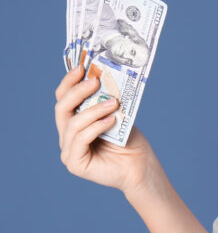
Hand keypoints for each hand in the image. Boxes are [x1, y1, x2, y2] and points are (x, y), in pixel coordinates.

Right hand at [54, 63, 157, 195]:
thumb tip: (102, 76)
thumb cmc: (129, 140)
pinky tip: (111, 121)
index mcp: (75, 121)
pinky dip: (95, 127)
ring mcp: (69, 150)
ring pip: (72, 124)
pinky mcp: (75, 164)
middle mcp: (68, 136)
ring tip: (113, 104)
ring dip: (93, 110)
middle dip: (77, 92)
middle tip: (95, 81)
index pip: (63, 98)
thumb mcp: (117, 114)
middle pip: (61, 109)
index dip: (69, 82)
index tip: (82, 67)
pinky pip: (80, 139)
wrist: (140, 165)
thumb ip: (105, 100)